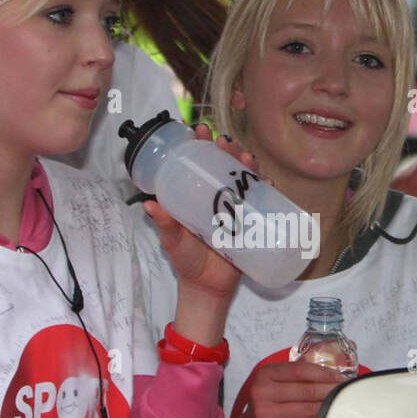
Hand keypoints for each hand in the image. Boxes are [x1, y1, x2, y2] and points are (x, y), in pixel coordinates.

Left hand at [143, 124, 253, 300]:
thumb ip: (165, 223)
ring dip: (248, 165)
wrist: (207, 287)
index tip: (200, 130)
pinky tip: (268, 184)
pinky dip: (268, 191)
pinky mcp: (253, 223)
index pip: (200, 163)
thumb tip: (148, 205)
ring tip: (246, 158)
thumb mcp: (172, 240)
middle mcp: (219, 197)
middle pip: (226, 166)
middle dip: (228, 150)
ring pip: (246, 180)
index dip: (201, 144)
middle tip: (224, 143)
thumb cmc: (186, 260)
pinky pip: (263, 203)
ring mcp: (237, 209)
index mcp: (197, 195)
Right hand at [233, 360, 349, 417]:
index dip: (325, 374)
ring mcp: (265, 413)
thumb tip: (333, 373)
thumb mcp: (274, 388)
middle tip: (348, 394)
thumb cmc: (267, 412)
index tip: (341, 378)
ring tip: (344, 409)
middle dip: (331, 391)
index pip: (301, 370)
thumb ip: (296, 378)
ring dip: (329, 409)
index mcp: (265, 375)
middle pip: (307, 390)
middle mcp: (262, 391)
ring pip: (308, 409)